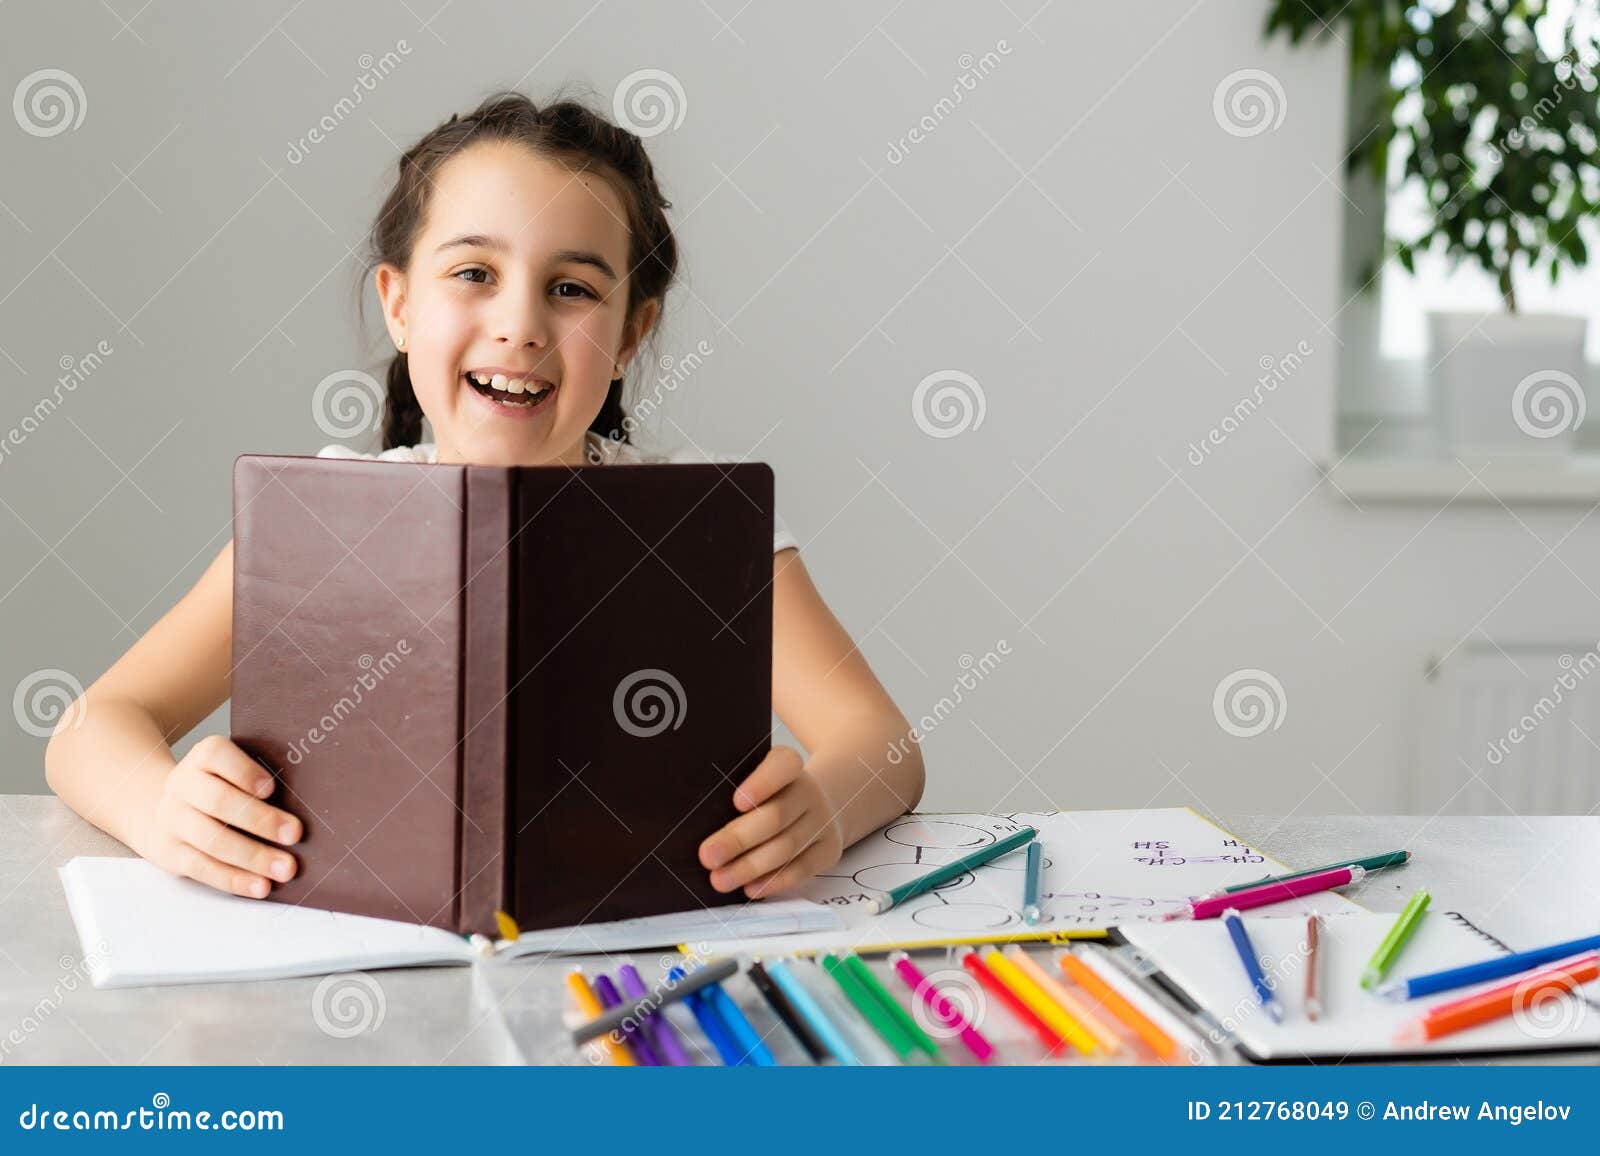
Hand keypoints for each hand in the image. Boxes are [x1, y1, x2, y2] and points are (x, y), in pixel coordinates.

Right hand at [139, 734, 300, 898]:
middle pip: (219, 802)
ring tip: (286, 869)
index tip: (272, 788)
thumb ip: (260, 776)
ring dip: (253, 857)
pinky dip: (235, 879)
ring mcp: (173, 820)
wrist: (158, 807)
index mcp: (202, 757)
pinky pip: (203, 869)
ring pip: (212, 840)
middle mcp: (183, 785)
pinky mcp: (170, 853)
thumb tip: (309, 797)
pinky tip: (261, 886)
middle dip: (260, 820)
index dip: (243, 771)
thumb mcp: (230, 771)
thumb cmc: (218, 786)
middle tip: (295, 834)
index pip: (217, 755)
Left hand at [698, 746, 842, 898]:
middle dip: (739, 838)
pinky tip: (750, 888)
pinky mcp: (828, 850)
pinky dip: (774, 881)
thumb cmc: (770, 794)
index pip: (783, 765)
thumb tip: (695, 821)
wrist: (817, 805)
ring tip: (719, 879)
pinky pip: (803, 869)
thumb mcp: (754, 778)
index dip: (762, 783)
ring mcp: (822, 822)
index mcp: (789, 766)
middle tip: (708, 856)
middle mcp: (809, 791)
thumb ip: (731, 790)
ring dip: (750, 867)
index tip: (736, 802)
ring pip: (787, 847)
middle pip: (776, 815)